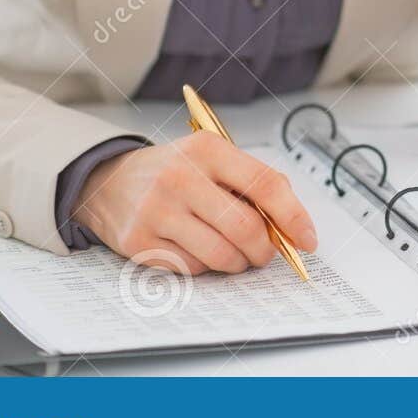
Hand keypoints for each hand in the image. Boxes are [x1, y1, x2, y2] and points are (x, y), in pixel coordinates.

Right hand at [72, 133, 318, 274]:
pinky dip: (205, 266)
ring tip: (235, 254)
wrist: (109, 181)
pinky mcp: (139, 241)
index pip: (264, 184)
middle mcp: (180, 177)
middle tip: (265, 254)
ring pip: (220, 254)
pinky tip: (197, 249)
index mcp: (207, 149)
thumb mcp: (212, 159)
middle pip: (245, 227)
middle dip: (265, 249)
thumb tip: (291, 224)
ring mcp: (157, 210)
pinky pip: (192, 268)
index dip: (293, 216)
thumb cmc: (174, 172)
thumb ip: (252, 183)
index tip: (308, 239)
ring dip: (238, 262)